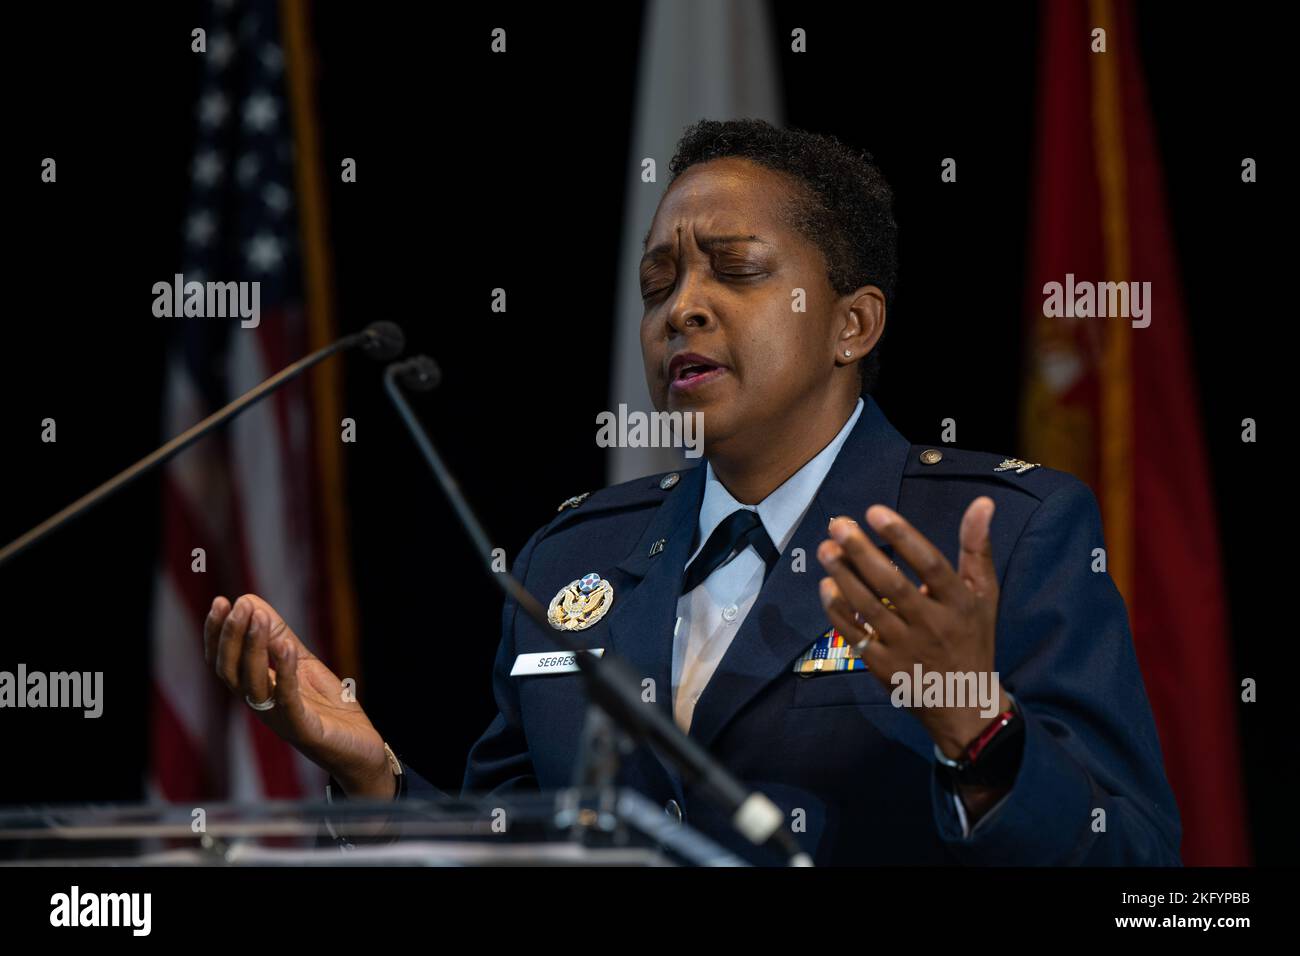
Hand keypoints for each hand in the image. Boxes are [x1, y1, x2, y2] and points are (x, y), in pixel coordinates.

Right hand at [204, 594, 392, 797]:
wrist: (360, 748)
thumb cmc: (329, 708)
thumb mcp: (302, 662)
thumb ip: (279, 635)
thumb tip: (251, 600)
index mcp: (257, 690)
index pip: (225, 662)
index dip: (217, 634)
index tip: (220, 601)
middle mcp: (261, 706)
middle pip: (231, 672)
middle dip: (231, 636)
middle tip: (239, 605)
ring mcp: (279, 719)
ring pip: (253, 684)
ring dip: (254, 647)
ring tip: (258, 617)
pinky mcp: (302, 728)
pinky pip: (287, 699)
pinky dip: (285, 671)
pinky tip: (287, 646)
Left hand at [815, 498, 1009, 759]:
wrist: (964, 703)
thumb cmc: (972, 638)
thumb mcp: (983, 594)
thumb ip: (976, 548)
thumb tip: (983, 502)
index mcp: (959, 604)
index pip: (930, 565)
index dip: (902, 536)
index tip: (874, 511)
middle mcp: (932, 625)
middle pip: (892, 585)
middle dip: (862, 552)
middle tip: (838, 524)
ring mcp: (905, 648)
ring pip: (869, 608)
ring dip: (844, 576)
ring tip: (826, 549)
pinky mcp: (883, 667)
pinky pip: (855, 635)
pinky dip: (838, 610)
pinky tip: (826, 586)